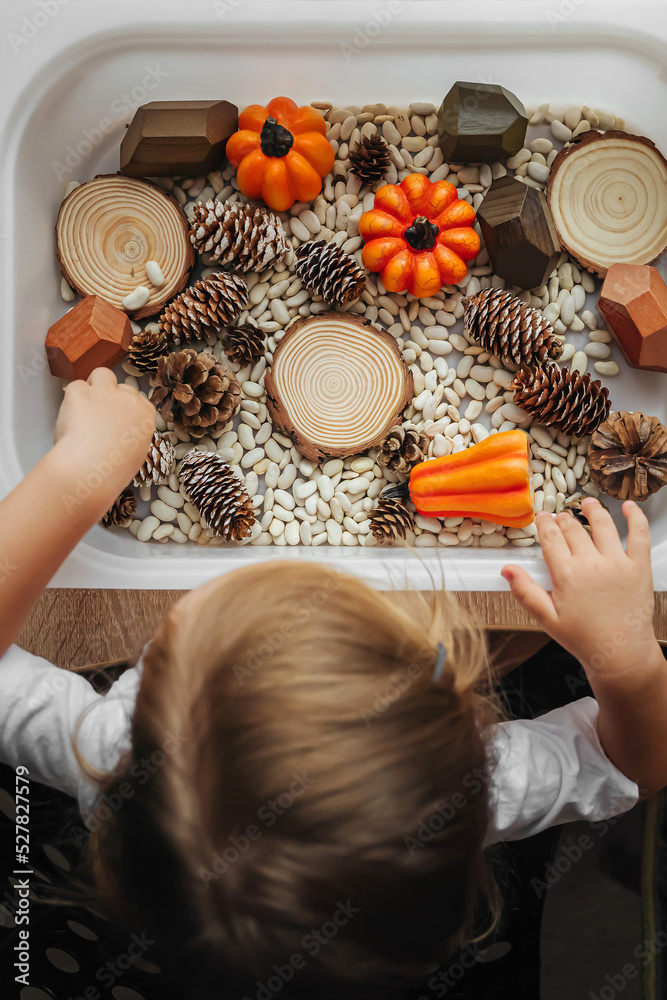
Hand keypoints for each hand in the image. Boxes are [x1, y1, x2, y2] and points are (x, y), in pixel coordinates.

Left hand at [53, 368, 154, 490]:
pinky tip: (70, 417)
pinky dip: (70, 399)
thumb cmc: (112, 471)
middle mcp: (128, 399)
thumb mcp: (135, 454)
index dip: (123, 405)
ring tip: (83, 406)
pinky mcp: (81, 392)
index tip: (115, 416)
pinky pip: (74, 386)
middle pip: (120, 385)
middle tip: (96, 414)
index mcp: (145, 415)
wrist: (90, 469)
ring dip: (93, 386)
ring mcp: (105, 392)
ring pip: (101, 374)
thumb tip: (118, 432)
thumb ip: (131, 435)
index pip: (137, 398)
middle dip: (109, 395)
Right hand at [501, 499, 658, 677]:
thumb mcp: (547, 619)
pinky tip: (628, 507)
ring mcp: (617, 562)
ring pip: (602, 524)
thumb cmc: (584, 639)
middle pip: (573, 529)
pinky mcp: (639, 567)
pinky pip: (638, 534)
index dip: (544, 524)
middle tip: (560, 516)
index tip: (542, 518)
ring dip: (593, 509)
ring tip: (587, 503)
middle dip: (563, 519)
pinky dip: (634, 516)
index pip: (551, 538)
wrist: (620, 655)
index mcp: (567, 575)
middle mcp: (591, 564)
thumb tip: (507, 570)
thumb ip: (525, 591)